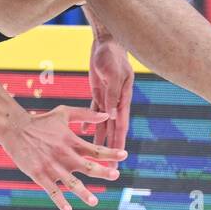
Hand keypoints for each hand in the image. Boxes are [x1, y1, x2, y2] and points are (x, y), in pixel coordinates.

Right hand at [0, 106, 125, 209]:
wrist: (15, 129)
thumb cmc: (41, 121)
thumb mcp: (64, 113)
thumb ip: (86, 115)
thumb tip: (107, 115)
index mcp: (71, 141)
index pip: (95, 149)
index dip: (111, 152)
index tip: (124, 155)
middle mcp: (64, 155)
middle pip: (88, 167)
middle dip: (103, 172)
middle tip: (116, 175)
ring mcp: (52, 166)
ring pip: (71, 183)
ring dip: (84, 193)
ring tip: (94, 201)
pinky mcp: (39, 175)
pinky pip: (52, 191)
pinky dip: (60, 201)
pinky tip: (68, 209)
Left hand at [89, 37, 133, 151]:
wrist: (106, 43)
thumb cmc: (111, 56)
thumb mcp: (112, 75)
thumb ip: (112, 96)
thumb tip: (112, 117)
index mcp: (123, 99)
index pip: (121, 125)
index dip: (120, 142)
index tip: (120, 157)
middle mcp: (116, 102)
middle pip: (113, 130)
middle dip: (112, 148)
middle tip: (111, 167)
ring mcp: (107, 98)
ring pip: (104, 124)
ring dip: (102, 139)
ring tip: (99, 157)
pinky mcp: (98, 93)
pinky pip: (94, 113)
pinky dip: (91, 124)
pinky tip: (87, 134)